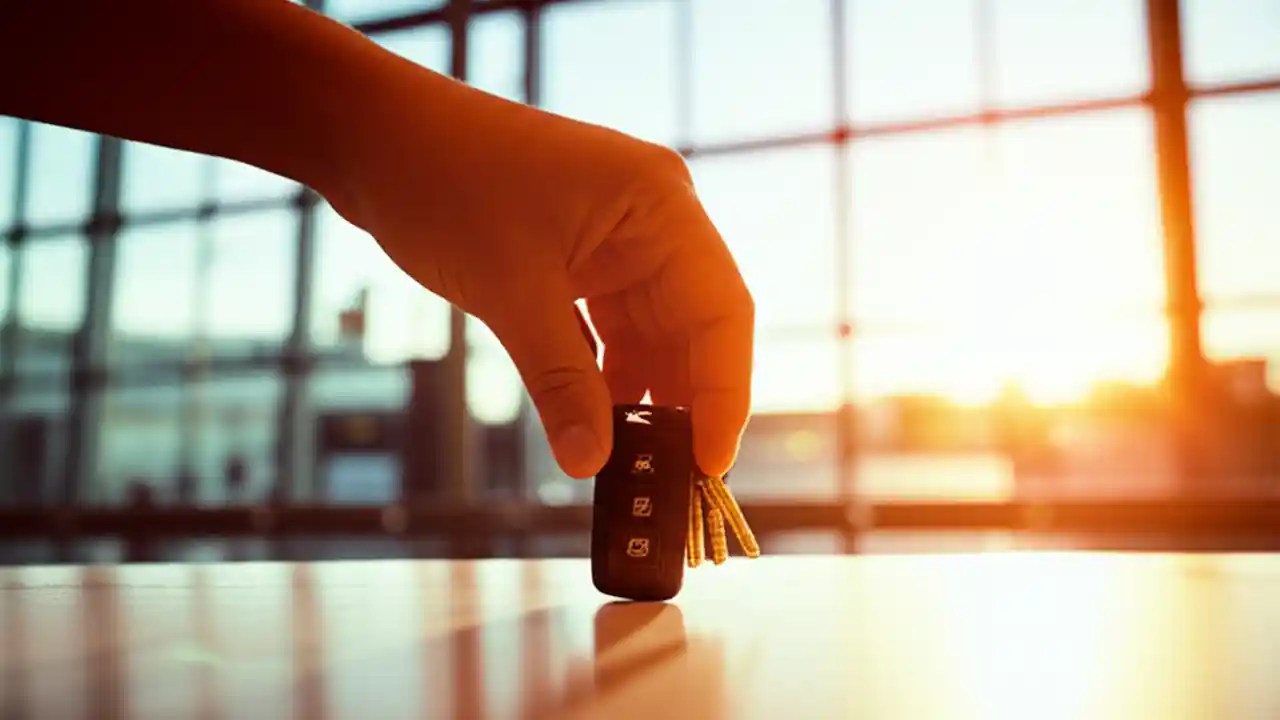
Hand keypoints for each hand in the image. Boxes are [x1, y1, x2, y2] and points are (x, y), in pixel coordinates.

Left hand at [326, 62, 753, 479]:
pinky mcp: (582, 257)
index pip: (721, 312)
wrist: (374, 137)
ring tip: (635, 464)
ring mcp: (617, 238)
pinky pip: (612, 329)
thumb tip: (590, 461)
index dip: (724, 394)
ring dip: (643, 395)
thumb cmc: (444, 181)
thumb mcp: (510, 290)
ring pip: (653, 334)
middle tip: (671, 481)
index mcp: (661, 204)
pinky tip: (600, 423)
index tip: (710, 464)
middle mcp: (653, 218)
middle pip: (693, 328)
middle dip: (683, 404)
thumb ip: (560, 381)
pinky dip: (606, 375)